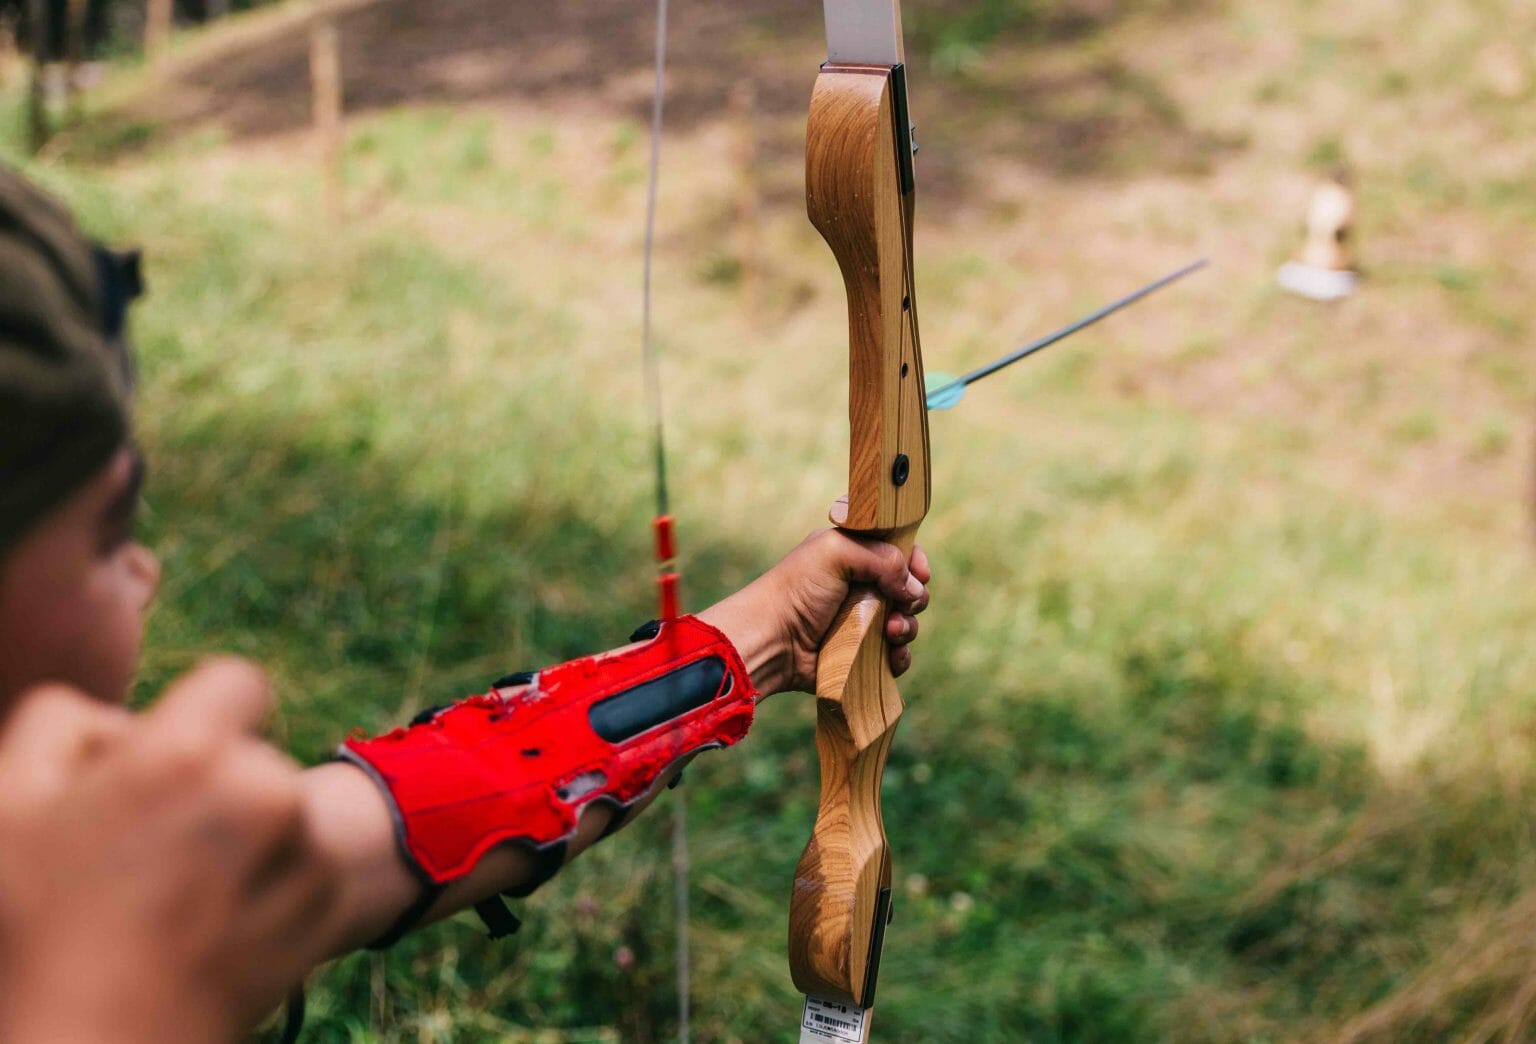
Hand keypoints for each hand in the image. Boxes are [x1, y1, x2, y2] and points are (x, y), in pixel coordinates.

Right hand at [0, 659, 338, 1042]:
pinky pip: (305, 865)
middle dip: (214, 785)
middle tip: (152, 848)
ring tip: (178, 894)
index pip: (238, 682)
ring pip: (281, 810)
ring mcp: (304, 852)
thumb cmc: (38, 926)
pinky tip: (212, 923)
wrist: (96, 1043)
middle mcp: (264, 791)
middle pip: (254, 756)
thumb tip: (123, 717)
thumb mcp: (11, 803)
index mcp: (190, 754)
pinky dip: (272, 883)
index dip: (206, 714)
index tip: (180, 756)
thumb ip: (59, 722)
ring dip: (245, 835)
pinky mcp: (325, 904)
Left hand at [699, 502, 931, 695]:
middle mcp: (861, 587)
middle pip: (909, 590)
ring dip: (907, 627)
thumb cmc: (797, 590)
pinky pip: (895, 656)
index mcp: (854, 555)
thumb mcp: (836, 552)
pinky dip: (900, 656)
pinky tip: (890, 655)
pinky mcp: (861, 655)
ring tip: (889, 632)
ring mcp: (862, 622)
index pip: (899, 552)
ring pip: (906, 623)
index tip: (921, 573)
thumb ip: (882, 558)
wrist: (773, 640)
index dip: (915, 561)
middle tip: (899, 605)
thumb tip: (913, 588)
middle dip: (914, 598)